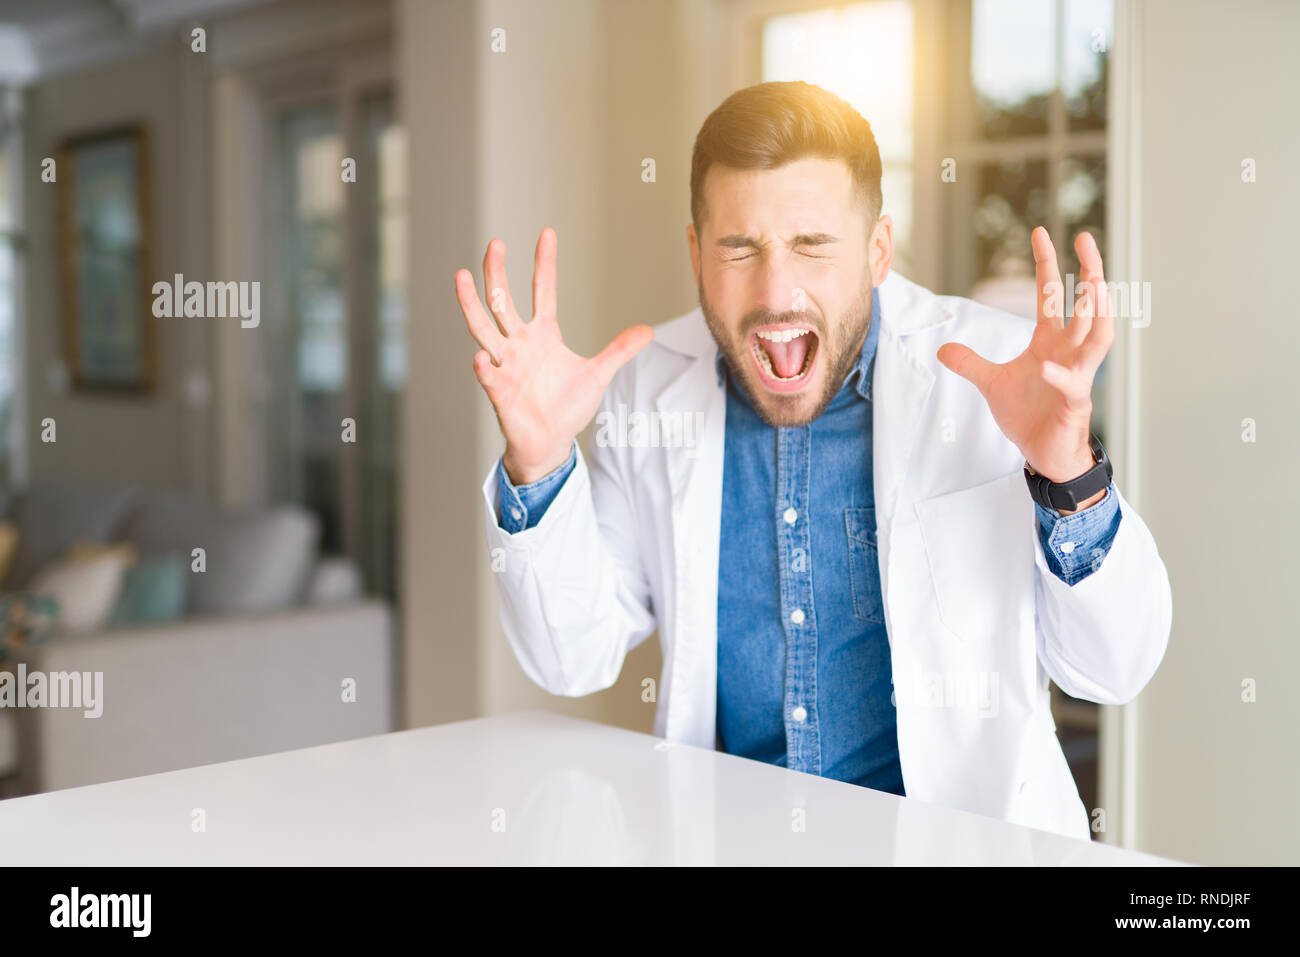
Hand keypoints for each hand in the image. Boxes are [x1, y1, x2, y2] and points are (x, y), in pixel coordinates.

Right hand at [455, 228, 653, 484]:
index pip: (543, 290)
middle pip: (503, 301)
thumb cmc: (568, 407)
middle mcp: (520, 344)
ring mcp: (506, 366)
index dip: (545, 263)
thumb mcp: (598, 375)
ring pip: (483, 329)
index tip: (547, 233)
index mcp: (544, 335)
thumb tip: (648, 330)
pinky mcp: (500, 392)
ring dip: (471, 304)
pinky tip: (481, 358)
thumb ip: (619, 351)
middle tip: (495, 243)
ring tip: (462, 277)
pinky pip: (488, 376)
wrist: (551, 443)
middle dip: (498, 273)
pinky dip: (484, 367)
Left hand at [936, 228, 1114, 488]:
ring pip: (1098, 338)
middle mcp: (1069, 352)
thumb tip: (942, 348)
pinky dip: (1061, 376)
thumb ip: (970, 363)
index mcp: (1051, 342)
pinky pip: (1073, 385)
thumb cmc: (1028, 415)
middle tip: (1086, 238)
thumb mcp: (991, 383)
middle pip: (1088, 305)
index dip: (1047, 263)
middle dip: (1090, 272)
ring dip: (1099, 311)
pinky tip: (1046, 366)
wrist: (1043, 453)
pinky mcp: (1075, 403)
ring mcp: (1077, 376)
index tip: (1041, 232)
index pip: (1051, 295)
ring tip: (1096, 283)